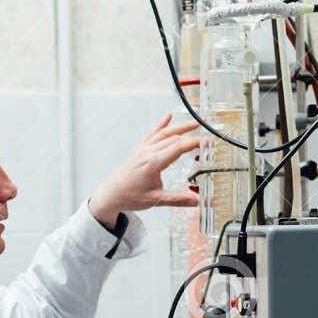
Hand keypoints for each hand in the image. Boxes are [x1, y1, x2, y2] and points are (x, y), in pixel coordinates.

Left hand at [88, 113, 200, 227]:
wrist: (111, 194)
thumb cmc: (130, 197)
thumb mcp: (156, 200)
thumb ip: (178, 199)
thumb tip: (196, 201)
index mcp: (153, 163)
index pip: (178, 148)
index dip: (194, 143)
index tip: (207, 141)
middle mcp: (148, 152)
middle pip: (173, 138)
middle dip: (191, 135)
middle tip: (207, 134)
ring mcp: (143, 149)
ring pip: (164, 134)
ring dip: (180, 127)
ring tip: (194, 123)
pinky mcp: (139, 149)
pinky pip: (152, 133)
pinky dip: (161, 124)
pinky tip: (168, 116)